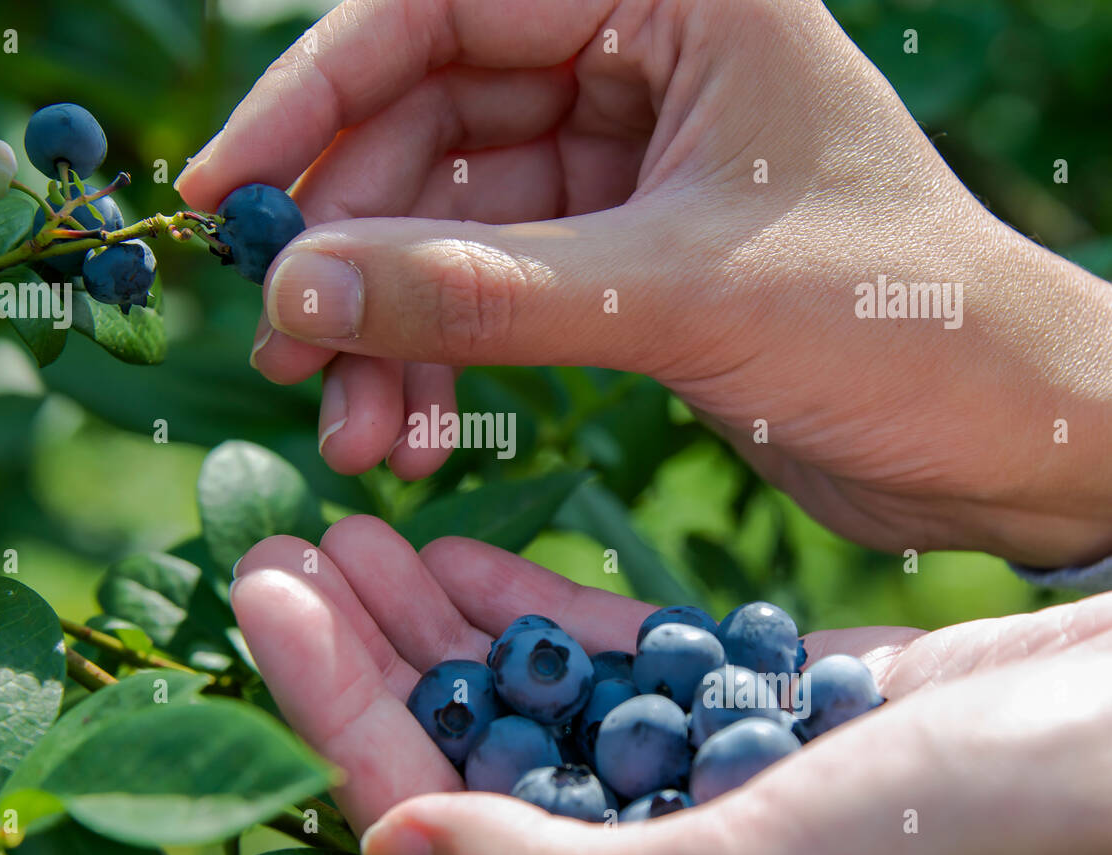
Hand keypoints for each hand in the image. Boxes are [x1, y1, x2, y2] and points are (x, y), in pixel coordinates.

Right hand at [177, 0, 1111, 568]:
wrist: (1003, 437)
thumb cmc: (897, 326)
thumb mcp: (676, 293)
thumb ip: (479, 291)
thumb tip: (297, 295)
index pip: (441, 9)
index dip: (314, 96)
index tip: (226, 195)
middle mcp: (641, 55)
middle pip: (427, 123)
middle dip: (353, 250)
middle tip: (289, 352)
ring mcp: (626, 159)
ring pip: (449, 223)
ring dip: (388, 328)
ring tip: (355, 431)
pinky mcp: (622, 254)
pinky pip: (490, 288)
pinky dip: (442, 358)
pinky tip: (417, 432)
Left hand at [230, 516, 1111, 854]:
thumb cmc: (1000, 814)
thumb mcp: (784, 847)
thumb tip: (393, 848)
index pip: (434, 798)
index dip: (340, 702)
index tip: (268, 593)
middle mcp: (644, 832)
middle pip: (461, 738)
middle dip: (366, 645)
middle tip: (284, 547)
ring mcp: (691, 765)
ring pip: (523, 688)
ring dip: (435, 610)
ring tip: (354, 529)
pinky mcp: (746, 699)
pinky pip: (609, 652)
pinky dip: (534, 600)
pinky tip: (465, 544)